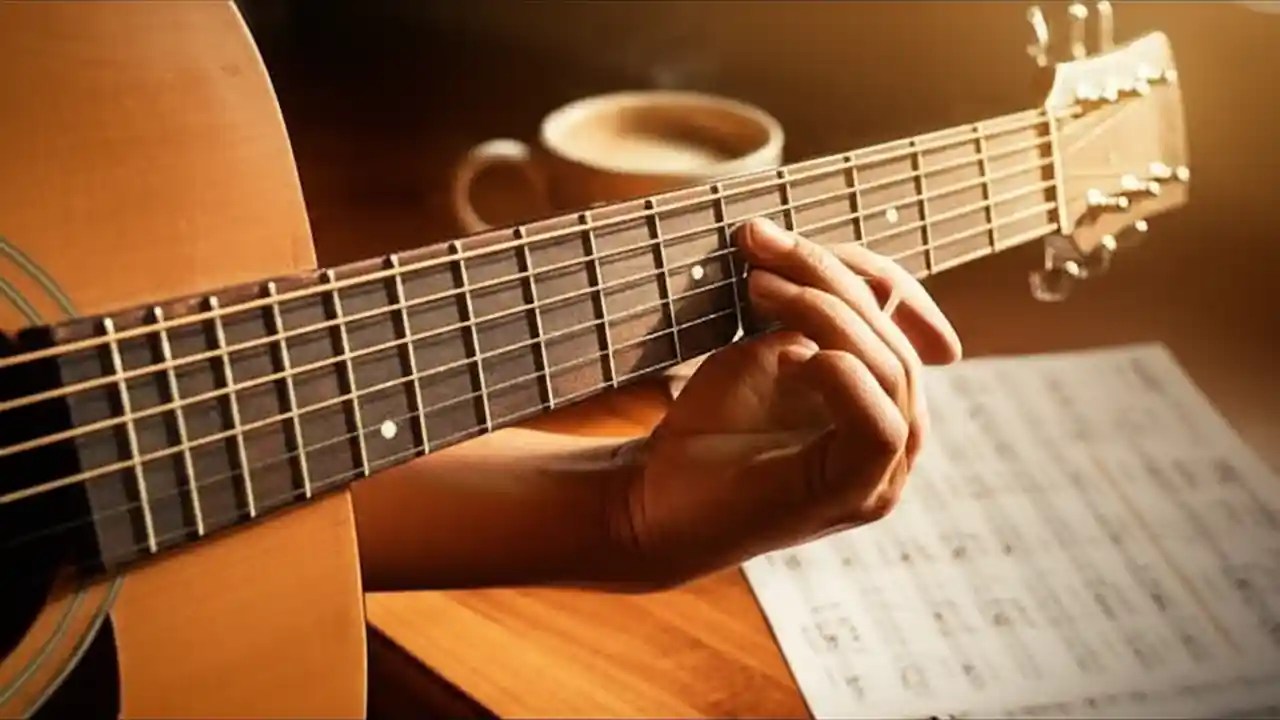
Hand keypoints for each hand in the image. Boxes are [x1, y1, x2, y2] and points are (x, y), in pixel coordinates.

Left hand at [610, 217, 961, 584]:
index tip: (770, 234)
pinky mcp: (856, 495)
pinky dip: (844, 380)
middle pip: (893, 339)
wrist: (653, 497)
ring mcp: (882, 474)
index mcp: (883, 400)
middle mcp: (897, 437)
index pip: (897, 318)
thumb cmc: (707, 427)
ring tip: (758, 288)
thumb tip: (866, 268)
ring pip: (891, 372)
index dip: (848, 266)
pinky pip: (880, 427)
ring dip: (827, 315)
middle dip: (829, 280)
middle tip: (757, 247)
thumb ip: (815, 315)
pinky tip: (795, 356)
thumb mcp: (766, 351)